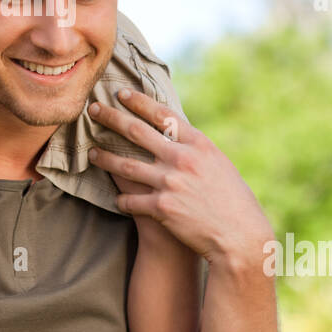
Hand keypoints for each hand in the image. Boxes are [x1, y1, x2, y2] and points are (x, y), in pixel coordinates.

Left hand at [86, 89, 273, 267]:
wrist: (240, 237)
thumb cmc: (234, 202)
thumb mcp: (220, 165)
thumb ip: (196, 150)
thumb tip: (177, 137)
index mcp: (199, 144)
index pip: (163, 115)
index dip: (139, 102)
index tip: (121, 94)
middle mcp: (182, 158)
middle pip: (137, 132)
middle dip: (111, 118)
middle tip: (93, 109)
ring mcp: (170, 182)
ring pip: (126, 166)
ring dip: (105, 158)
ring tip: (91, 153)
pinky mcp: (161, 207)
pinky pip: (131, 201)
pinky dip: (122, 200)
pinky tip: (116, 199)